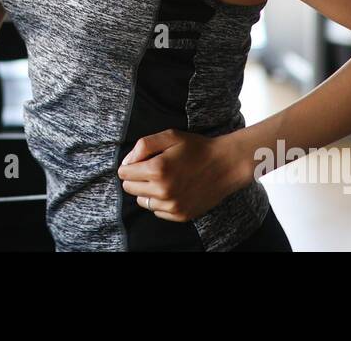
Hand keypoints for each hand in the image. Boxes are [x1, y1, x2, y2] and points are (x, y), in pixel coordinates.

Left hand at [117, 129, 250, 222]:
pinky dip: (160, 202)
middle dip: (136, 178)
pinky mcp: (180, 214)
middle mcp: (162, 190)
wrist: (226, 165)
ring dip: (148, 191)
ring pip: (142, 201)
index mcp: (157, 169)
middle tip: (153, 169)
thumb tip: (126, 162)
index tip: (142, 161)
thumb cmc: (197, 148)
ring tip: (164, 179)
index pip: (124, 173)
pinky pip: (157, 211)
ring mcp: (172, 205)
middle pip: (130, 189)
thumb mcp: (170, 136)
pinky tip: (173, 190)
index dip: (130, 165)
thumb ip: (143, 146)